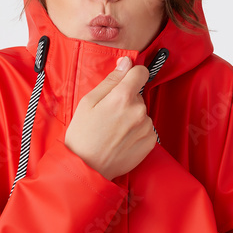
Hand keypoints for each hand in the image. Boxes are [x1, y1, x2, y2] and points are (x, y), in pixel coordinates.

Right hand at [64, 56, 155, 180]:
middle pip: (138, 95)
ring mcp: (146, 128)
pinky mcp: (150, 143)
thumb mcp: (88, 102)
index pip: (140, 73)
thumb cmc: (82, 135)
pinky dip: (137, 132)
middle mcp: (138, 111)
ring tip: (113, 131)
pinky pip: (146, 129)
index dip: (132, 74)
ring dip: (132, 117)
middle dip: (126, 101)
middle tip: (108, 115)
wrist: (87, 169)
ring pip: (142, 113)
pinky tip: (122, 140)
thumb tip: (126, 63)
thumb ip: (110, 80)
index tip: (125, 81)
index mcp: (122, 97)